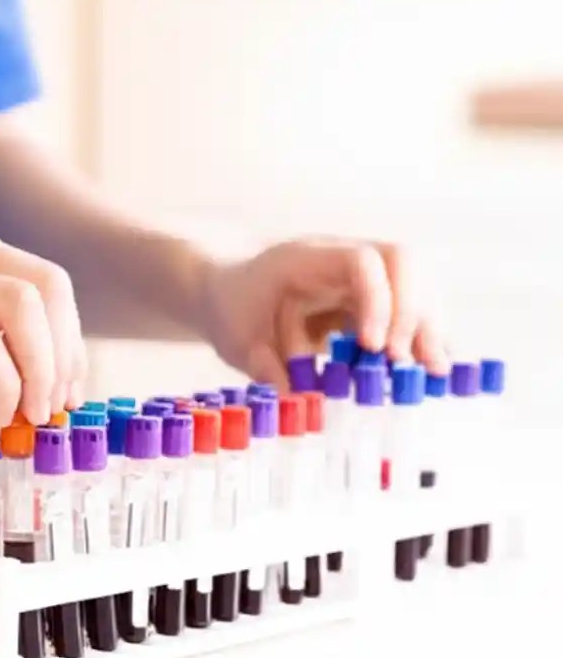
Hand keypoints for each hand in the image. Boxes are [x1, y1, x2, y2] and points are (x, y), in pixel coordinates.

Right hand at [0, 218, 86, 428]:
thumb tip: (52, 406)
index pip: (49, 283)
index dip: (70, 344)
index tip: (63, 396)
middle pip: (47, 285)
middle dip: (65, 355)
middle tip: (51, 409)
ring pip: (20, 305)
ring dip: (40, 371)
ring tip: (25, 416)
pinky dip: (2, 386)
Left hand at [201, 237, 449, 391]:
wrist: (228, 296)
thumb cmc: (233, 311)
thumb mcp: (235, 340)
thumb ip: (261, 365)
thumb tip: (294, 398)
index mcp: (306, 259)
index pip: (362, 260)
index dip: (379, 300)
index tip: (373, 346)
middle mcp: (341, 260)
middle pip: (402, 263)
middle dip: (413, 312)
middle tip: (404, 360)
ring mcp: (360, 276)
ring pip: (415, 285)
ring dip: (427, 326)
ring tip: (431, 370)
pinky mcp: (371, 298)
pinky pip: (407, 308)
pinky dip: (420, 336)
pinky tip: (428, 367)